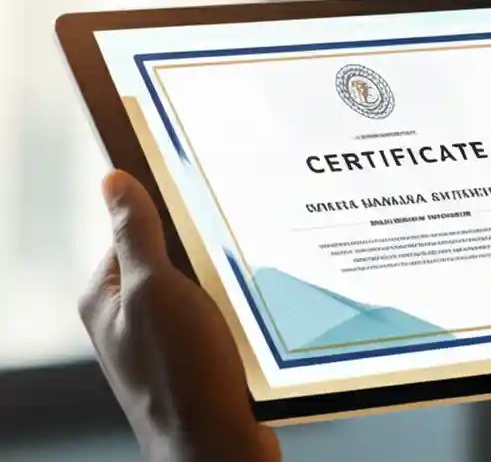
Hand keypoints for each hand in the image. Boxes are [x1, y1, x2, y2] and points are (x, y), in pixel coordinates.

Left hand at [79, 171, 280, 461]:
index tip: (204, 209)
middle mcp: (130, 319)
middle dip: (207, 255)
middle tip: (230, 259)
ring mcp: (164, 342)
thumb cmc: (181, 376)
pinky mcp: (198, 361)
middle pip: (173, 258)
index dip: (170, 217)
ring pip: (204, 289)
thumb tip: (114, 182)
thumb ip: (136, 233)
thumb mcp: (156, 289)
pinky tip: (257, 322)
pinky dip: (242, 315)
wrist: (217, 446)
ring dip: (231, 287)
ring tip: (244, 298)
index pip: (133, 231)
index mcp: (107, 298)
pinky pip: (223, 319)